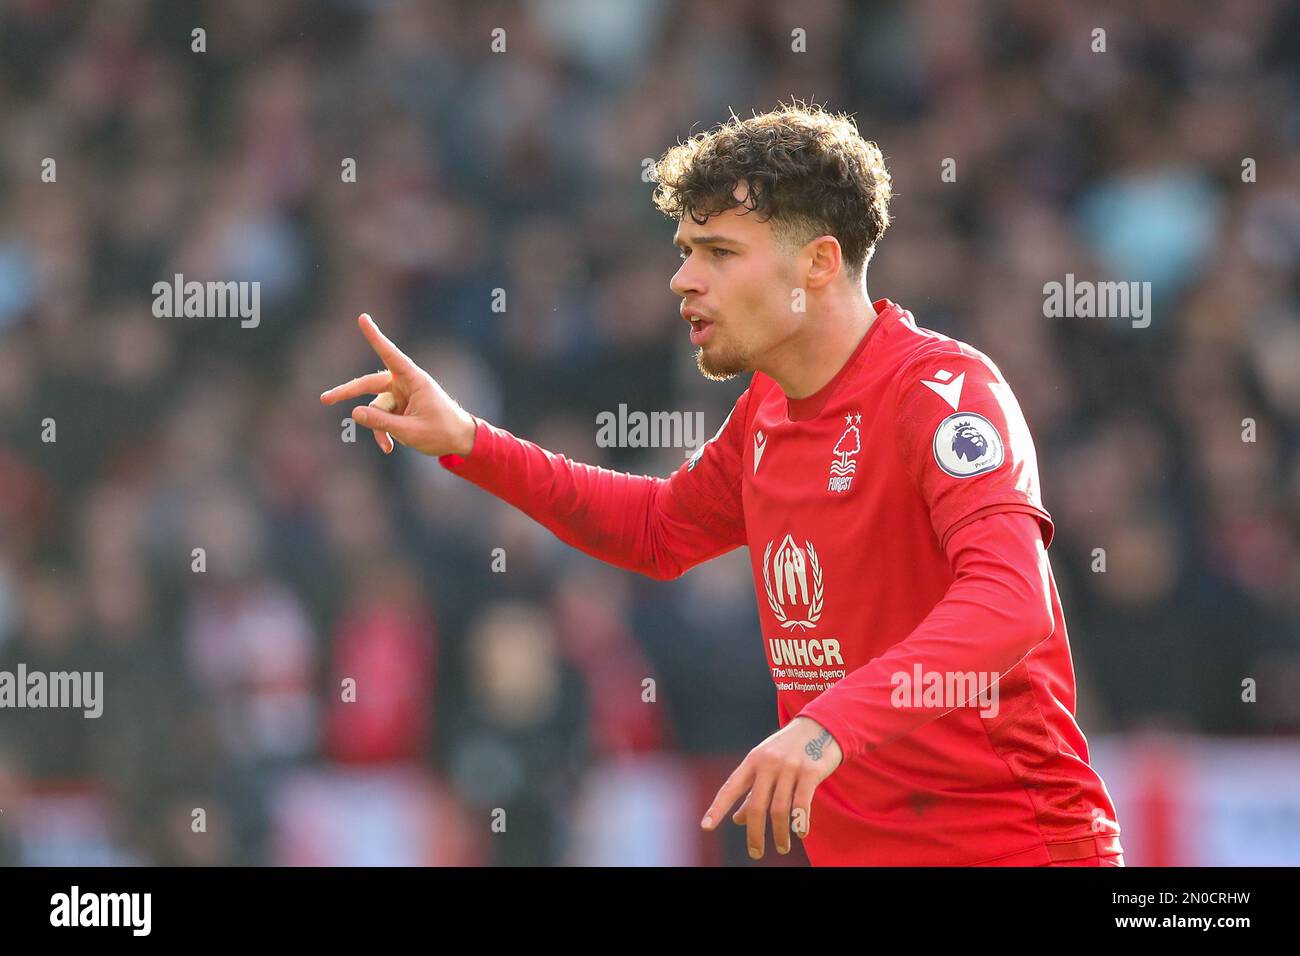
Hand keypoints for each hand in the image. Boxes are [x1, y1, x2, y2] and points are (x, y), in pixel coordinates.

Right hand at [320, 313, 476, 456]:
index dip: (375, 337)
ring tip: (387, 447)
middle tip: (324, 399)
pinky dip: (383, 431)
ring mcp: (402, 395)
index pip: (390, 355)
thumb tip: (354, 412)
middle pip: (370, 384)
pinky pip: (383, 417)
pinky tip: (388, 447)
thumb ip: (382, 423)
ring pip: (377, 408)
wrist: (460, 441)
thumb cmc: (442, 432)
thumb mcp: (410, 431)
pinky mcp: (401, 407)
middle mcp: (406, 383)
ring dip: (378, 427)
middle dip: (348, 393)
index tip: (362, 318)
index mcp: (414, 380)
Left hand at [700, 716, 842, 858]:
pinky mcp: (811, 771)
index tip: (706, 827)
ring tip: (781, 847)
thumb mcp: (766, 766)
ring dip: (780, 834)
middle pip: (757, 805)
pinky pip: (802, 803)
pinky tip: (800, 834)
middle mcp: (769, 762)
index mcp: (753, 760)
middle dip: (755, 834)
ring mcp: (790, 766)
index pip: (731, 787)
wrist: (820, 726)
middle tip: (755, 853)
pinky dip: (800, 823)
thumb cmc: (788, 750)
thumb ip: (752, 792)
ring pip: (779, 809)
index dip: (717, 808)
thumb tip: (737, 820)